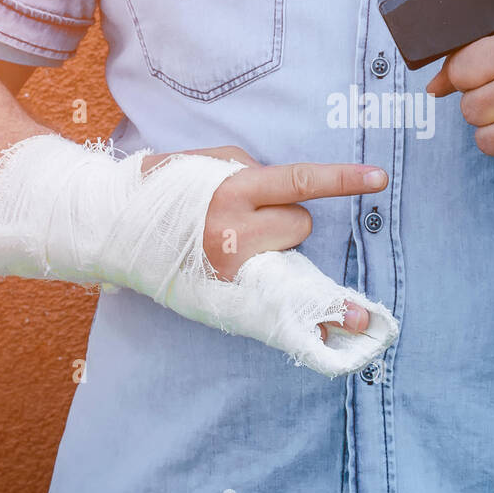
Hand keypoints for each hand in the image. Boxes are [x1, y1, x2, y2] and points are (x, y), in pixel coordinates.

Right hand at [143, 147, 387, 341]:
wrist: (114, 226)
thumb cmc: (165, 186)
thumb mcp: (210, 163)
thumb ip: (254, 174)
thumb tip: (294, 196)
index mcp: (232, 192)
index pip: (299, 182)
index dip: (342, 178)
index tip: (380, 177)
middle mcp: (234, 233)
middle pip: (301, 225)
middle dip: (287, 219)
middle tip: (252, 217)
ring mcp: (230, 271)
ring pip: (290, 256)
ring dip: (277, 247)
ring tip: (238, 242)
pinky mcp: (224, 299)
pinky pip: (278, 304)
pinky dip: (294, 303)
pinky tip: (326, 329)